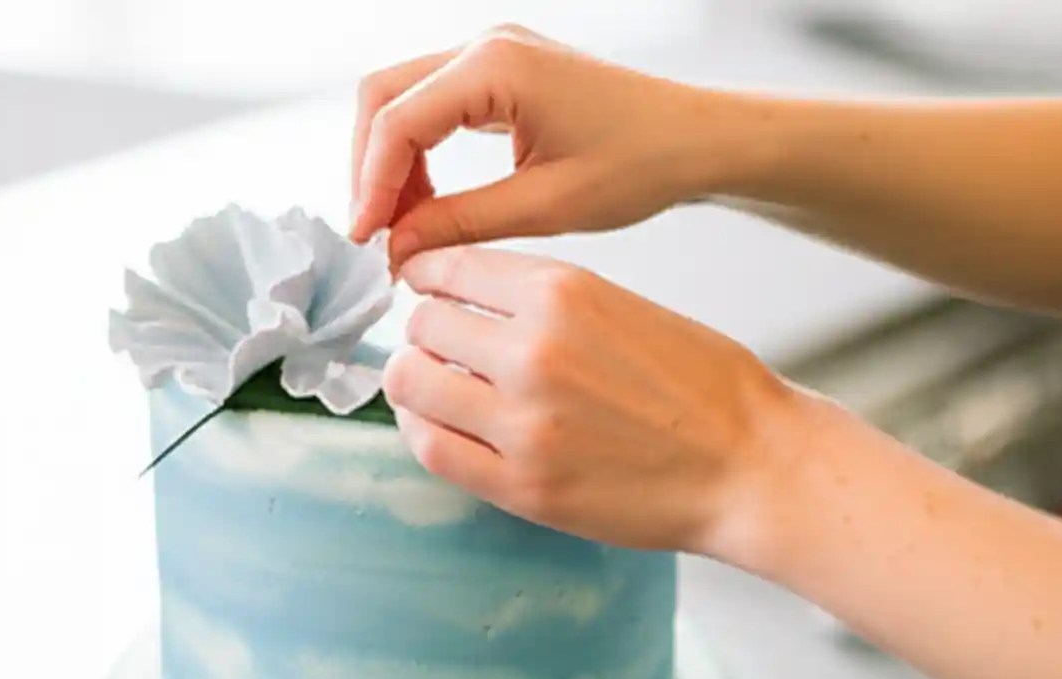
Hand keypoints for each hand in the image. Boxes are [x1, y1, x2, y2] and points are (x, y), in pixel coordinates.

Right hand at [351, 24, 741, 264]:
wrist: (695, 140)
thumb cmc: (641, 162)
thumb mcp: (545, 207)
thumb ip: (461, 224)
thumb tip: (398, 248)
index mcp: (497, 68)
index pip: (397, 121)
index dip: (371, 185)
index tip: (366, 239)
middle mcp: (487, 48)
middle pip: (383, 97)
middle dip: (370, 168)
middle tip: (378, 234)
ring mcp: (493, 54)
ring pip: (402, 99)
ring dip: (392, 162)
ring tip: (406, 226)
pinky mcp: (501, 73)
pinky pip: (434, 104)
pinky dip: (419, 152)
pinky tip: (429, 201)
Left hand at [382, 246, 797, 551]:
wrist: (752, 463)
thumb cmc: (699, 385)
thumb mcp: (622, 304)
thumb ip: (541, 298)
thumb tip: (462, 295)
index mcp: (562, 292)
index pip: (448, 266)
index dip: (426, 277)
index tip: (425, 291)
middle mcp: (534, 350)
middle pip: (422, 323)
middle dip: (426, 333)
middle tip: (442, 349)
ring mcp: (525, 422)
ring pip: (411, 382)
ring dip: (416, 380)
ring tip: (438, 388)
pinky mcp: (523, 485)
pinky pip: (431, 448)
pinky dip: (423, 430)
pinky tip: (442, 426)